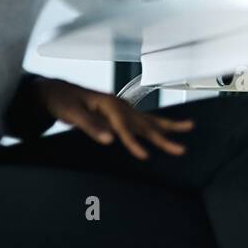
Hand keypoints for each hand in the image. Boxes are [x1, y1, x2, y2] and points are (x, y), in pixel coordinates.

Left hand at [33, 78, 192, 159]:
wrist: (57, 91)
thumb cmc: (63, 101)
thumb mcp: (72, 113)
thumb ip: (91, 126)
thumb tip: (109, 140)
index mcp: (110, 105)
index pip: (125, 127)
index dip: (135, 142)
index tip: (145, 156)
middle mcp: (120, 106)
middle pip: (146, 123)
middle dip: (165, 136)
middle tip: (181, 149)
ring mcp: (122, 108)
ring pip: (149, 120)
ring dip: (168, 127)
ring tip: (189, 127)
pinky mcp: (121, 113)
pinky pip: (142, 120)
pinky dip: (156, 125)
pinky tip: (165, 129)